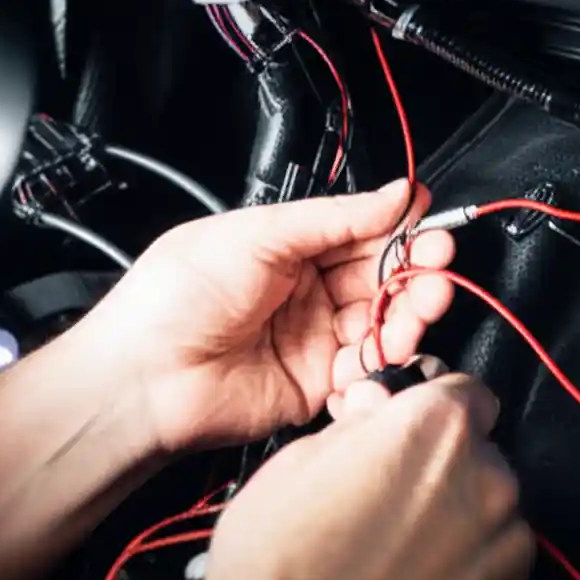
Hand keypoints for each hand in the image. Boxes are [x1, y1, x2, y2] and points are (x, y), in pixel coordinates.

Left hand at [56, 180, 454, 453]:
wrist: (142, 377)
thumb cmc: (176, 297)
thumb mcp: (257, 234)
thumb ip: (333, 217)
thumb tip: (395, 193)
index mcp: (289, 247)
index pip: (363, 232)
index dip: (401, 230)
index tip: (432, 225)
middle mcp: (306, 291)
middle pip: (382, 277)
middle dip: (416, 272)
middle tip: (437, 268)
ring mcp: (313, 339)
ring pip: (383, 323)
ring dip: (410, 314)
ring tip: (419, 308)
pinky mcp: (315, 386)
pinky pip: (366, 371)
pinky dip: (383, 362)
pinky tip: (384, 350)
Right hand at [200, 374, 532, 579]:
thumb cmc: (276, 567)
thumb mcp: (295, 464)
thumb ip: (358, 425)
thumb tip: (376, 407)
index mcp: (436, 429)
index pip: (467, 394)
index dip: (434, 411)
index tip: (413, 434)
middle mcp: (487, 480)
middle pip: (479, 458)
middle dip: (442, 473)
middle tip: (389, 503)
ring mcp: (504, 548)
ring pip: (489, 516)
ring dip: (456, 525)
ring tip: (397, 556)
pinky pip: (492, 570)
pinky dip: (464, 576)